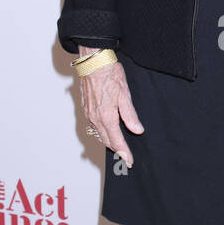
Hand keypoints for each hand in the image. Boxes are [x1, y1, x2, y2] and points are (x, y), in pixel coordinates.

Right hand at [77, 47, 143, 166]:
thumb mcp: (124, 95)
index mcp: (107, 117)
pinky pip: (93, 127)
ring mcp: (89, 114)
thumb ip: (130, 115)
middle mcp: (95, 118)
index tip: (129, 162)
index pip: (117, 141)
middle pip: (107, 141)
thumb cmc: (109, 75)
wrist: (93, 62)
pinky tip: (106, 132)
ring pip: (99, 135)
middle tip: (125, 158)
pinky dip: (101, 133)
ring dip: (108, 142)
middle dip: (116, 150)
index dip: (124, 153)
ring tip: (118, 148)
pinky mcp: (86, 109)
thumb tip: (137, 130)